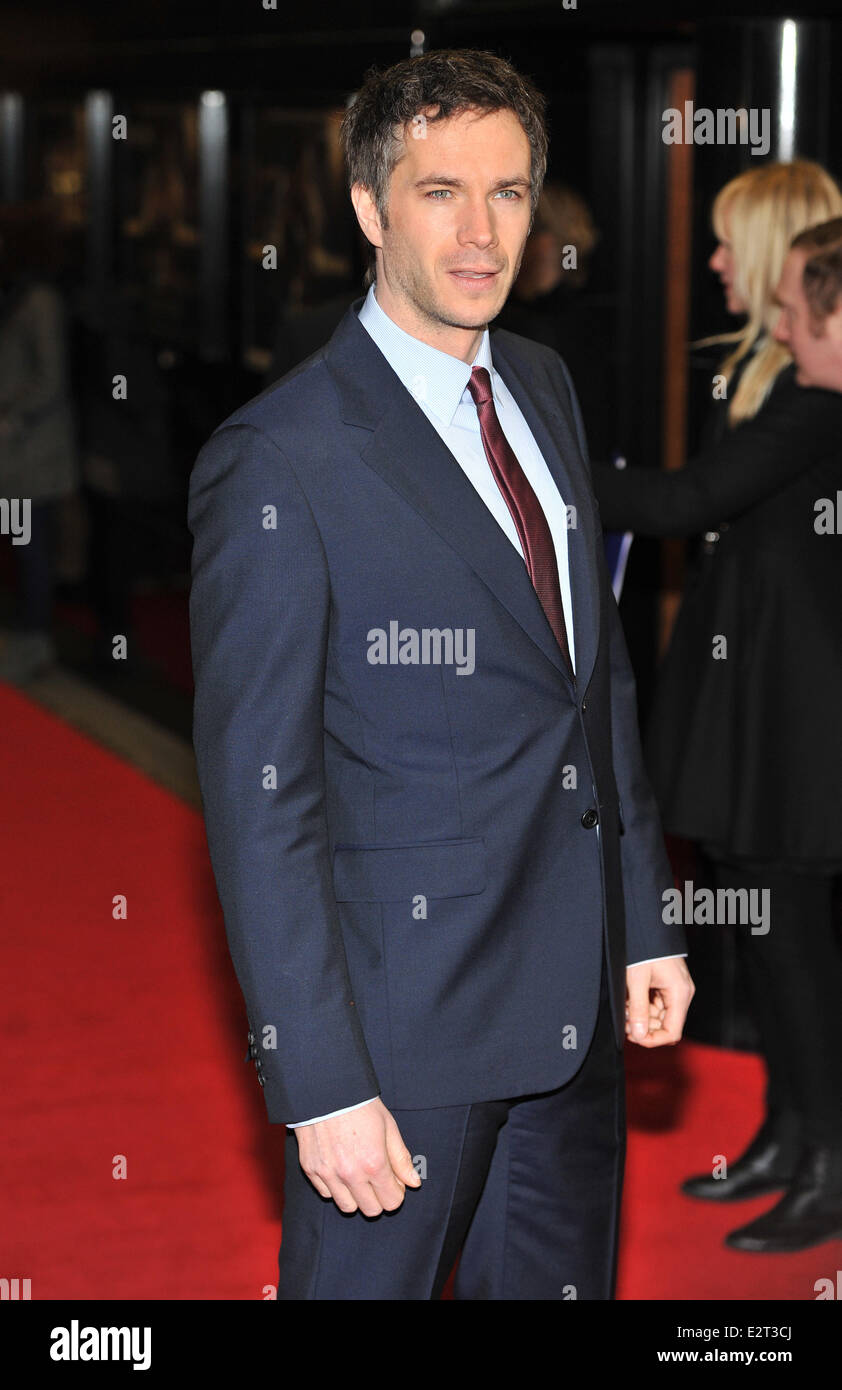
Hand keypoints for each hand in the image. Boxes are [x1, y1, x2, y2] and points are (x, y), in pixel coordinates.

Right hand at [294, 1097, 421, 1215]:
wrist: (325, 1089)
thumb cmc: (360, 1105)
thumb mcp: (388, 1127)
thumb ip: (401, 1159)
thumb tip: (413, 1183)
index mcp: (374, 1163)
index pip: (392, 1202)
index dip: (396, 1192)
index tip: (394, 1181)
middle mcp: (350, 1174)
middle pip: (371, 1210)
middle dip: (378, 1197)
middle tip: (377, 1178)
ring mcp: (328, 1174)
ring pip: (347, 1207)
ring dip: (356, 1196)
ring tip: (357, 1175)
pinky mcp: (311, 1170)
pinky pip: (326, 1194)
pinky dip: (335, 1187)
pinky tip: (339, 1168)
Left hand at [625, 956, 694, 1046]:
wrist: (646, 925)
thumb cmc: (645, 948)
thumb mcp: (636, 980)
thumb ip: (638, 1009)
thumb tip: (638, 1034)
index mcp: (680, 994)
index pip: (672, 1032)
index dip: (653, 1040)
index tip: (633, 1037)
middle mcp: (681, 994)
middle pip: (664, 1025)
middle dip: (643, 1025)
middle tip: (624, 1018)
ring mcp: (675, 989)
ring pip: (658, 1015)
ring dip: (640, 1015)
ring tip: (624, 1004)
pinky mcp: (667, 985)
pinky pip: (655, 1003)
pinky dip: (641, 1005)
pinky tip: (629, 997)